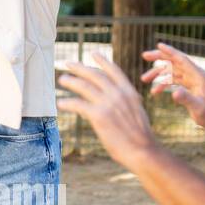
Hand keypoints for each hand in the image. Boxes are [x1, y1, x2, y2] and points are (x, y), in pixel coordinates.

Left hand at [58, 53, 159, 169]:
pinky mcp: (98, 116)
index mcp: (130, 92)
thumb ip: (125, 103)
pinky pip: (78, 105)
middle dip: (80, 67)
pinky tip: (61, 104)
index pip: (114, 71)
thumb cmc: (140, 136)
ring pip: (84, 86)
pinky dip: (68, 103)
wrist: (143, 151)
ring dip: (71, 81)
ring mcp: (108, 104)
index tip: (94, 54)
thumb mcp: (137, 112)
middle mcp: (118, 94)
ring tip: (62, 79)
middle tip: (68, 63)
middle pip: (95, 75)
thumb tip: (114, 99)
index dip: (103, 61)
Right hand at [140, 42, 204, 132]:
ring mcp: (192, 80)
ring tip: (143, 79)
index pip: (182, 59)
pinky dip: (163, 84)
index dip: (170, 52)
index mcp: (199, 76)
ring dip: (158, 74)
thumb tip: (173, 93)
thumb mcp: (198, 108)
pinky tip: (154, 92)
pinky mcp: (189, 86)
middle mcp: (195, 75)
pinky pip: (173, 80)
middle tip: (144, 56)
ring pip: (171, 71)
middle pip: (174, 62)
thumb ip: (186, 99)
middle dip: (159, 58)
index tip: (158, 44)